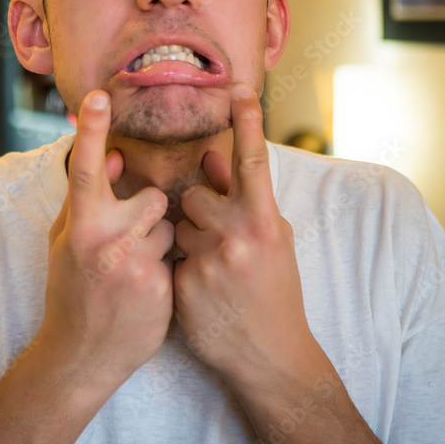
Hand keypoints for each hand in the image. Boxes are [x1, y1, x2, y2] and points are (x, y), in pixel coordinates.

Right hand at [38, 90, 174, 389]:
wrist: (80, 356)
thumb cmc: (69, 290)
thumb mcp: (65, 242)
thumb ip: (87, 197)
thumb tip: (114, 156)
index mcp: (79, 226)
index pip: (86, 168)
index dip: (90, 129)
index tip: (97, 96)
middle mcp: (106, 243)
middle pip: (154, 198)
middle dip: (150, 213)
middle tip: (129, 240)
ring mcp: (135, 267)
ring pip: (170, 228)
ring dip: (160, 242)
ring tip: (135, 270)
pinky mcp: (160, 289)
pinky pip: (176, 257)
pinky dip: (164, 269)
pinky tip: (143, 291)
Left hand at [173, 83, 315, 388]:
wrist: (270, 355)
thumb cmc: (274, 290)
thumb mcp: (271, 239)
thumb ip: (240, 196)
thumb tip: (210, 154)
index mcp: (265, 221)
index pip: (253, 162)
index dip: (248, 122)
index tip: (239, 88)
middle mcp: (238, 237)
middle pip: (193, 196)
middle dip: (198, 212)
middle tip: (219, 242)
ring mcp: (209, 261)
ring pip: (176, 226)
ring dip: (187, 240)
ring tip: (215, 271)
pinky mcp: (184, 285)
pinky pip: (169, 257)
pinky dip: (180, 268)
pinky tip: (203, 291)